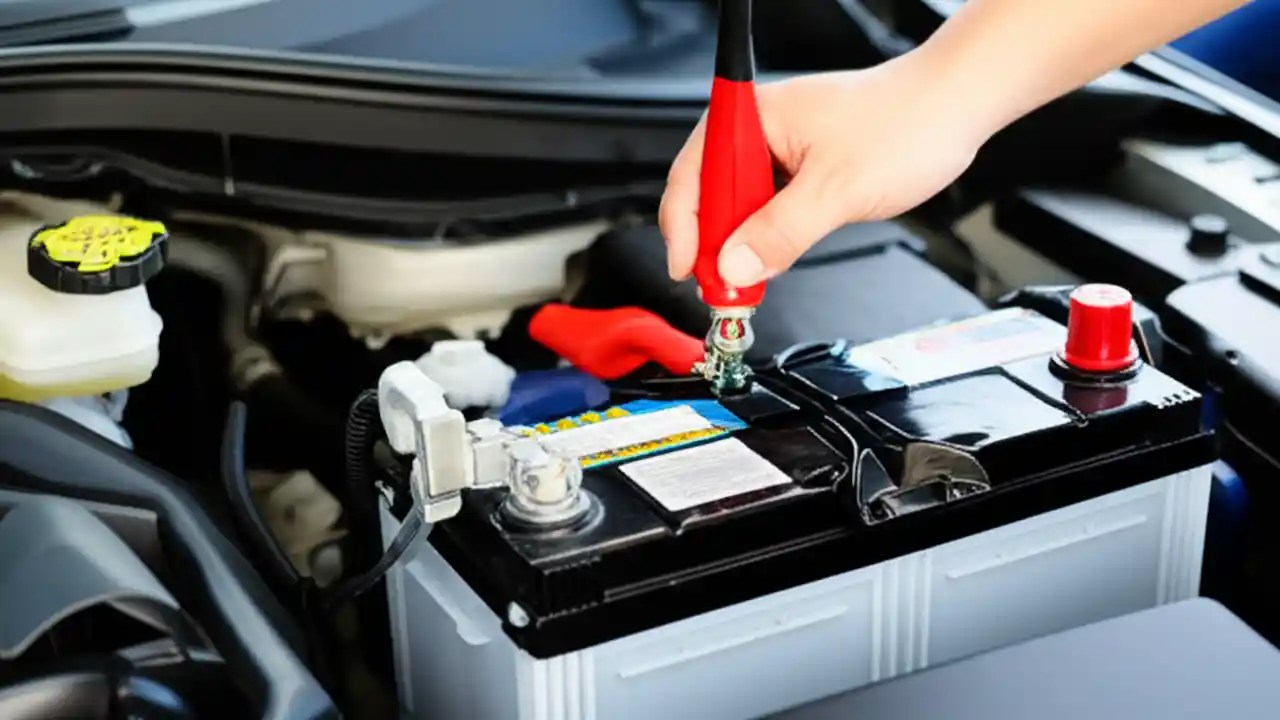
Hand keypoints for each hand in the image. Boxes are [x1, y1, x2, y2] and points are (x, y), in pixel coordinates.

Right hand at [659, 52, 993, 285]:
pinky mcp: (799, 166)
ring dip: (742, 243)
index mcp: (754, 118)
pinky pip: (766, 206)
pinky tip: (773, 255)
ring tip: (750, 278)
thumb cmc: (907, 123)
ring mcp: (778, 147)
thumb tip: (737, 267)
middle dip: (715, 244)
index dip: (686, 229)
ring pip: (739, 204)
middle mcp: (759, 129)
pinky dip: (766, 236)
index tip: (691, 271)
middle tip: (724, 288)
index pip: (694, 176)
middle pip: (709, 193)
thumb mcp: (838, 189)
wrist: (954, 108)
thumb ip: (782, 232)